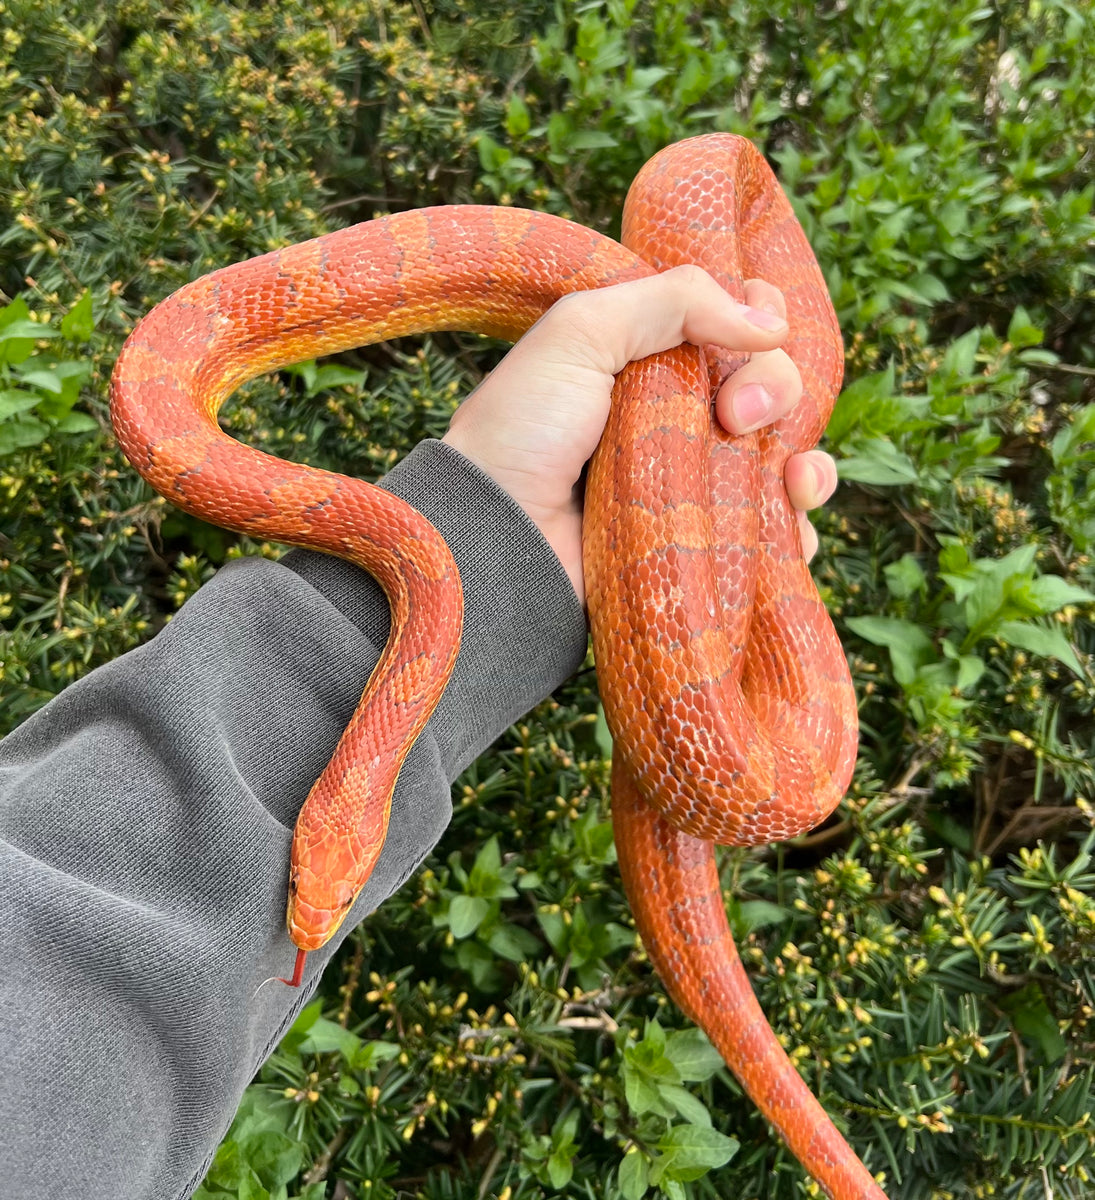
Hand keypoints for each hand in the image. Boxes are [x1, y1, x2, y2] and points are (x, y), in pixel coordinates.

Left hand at [442, 266, 837, 604]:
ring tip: (794, 480)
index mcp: (648, 364)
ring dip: (809, 463)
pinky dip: (796, 528)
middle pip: (769, 391)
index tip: (750, 342)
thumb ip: (672, 299)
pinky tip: (792, 521)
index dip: (760, 326)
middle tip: (733, 418)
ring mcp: (690, 488)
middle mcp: (675, 421)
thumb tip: (769, 322)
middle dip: (776, 390)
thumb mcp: (580, 333)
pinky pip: (771, 538)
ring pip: (782, 464)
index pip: (734, 330)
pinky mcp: (696, 549)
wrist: (493, 540)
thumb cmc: (522, 434)